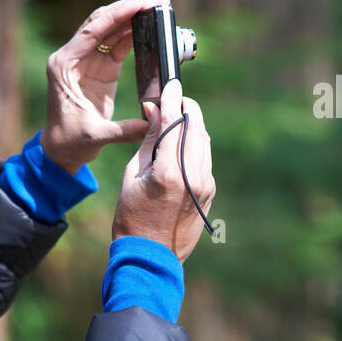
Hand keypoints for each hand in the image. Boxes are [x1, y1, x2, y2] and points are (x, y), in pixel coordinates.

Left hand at [42, 0, 170, 174]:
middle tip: (155, 1)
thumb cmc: (71, 141)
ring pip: (110, 29)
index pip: (92, 30)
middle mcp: (73, 57)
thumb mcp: (96, 135)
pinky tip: (152, 28)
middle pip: (101, 22)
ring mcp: (87, 61)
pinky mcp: (100, 67)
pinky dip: (134, 35)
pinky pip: (118, 44)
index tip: (141, 3)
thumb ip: (124, 129)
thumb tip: (153, 123)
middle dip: (127, 9)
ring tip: (158, 9)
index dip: (117, 14)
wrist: (63, 149)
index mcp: (64, 65)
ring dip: (132, 18)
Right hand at [112, 78, 215, 262]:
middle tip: (173, 98)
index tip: (170, 83)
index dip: (172, 98)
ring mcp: (205, 184)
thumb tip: (155, 112)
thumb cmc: (132, 218)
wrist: (150, 257)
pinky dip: (194, 145)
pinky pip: (205, 158)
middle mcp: (194, 175)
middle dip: (186, 108)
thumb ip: (148, 142)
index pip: (175, 121)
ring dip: (191, 126)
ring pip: (203, 140)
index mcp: (170, 171)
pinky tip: (181, 144)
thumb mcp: (133, 176)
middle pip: (196, 126)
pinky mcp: (209, 192)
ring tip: (175, 118)